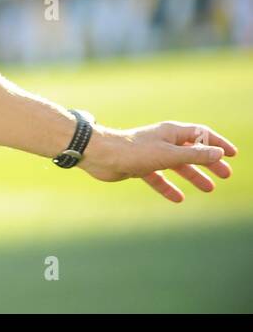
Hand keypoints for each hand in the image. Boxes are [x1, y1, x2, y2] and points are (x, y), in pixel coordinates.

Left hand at [79, 121, 237, 201]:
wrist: (100, 155)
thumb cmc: (134, 151)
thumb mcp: (169, 154)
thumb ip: (194, 155)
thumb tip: (218, 152)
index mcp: (170, 132)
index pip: (200, 134)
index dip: (217, 143)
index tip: (232, 154)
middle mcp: (162, 141)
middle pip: (190, 150)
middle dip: (209, 162)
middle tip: (225, 175)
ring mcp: (150, 154)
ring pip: (176, 165)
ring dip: (193, 175)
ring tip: (209, 188)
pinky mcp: (138, 166)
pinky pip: (158, 178)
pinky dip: (168, 187)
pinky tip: (178, 199)